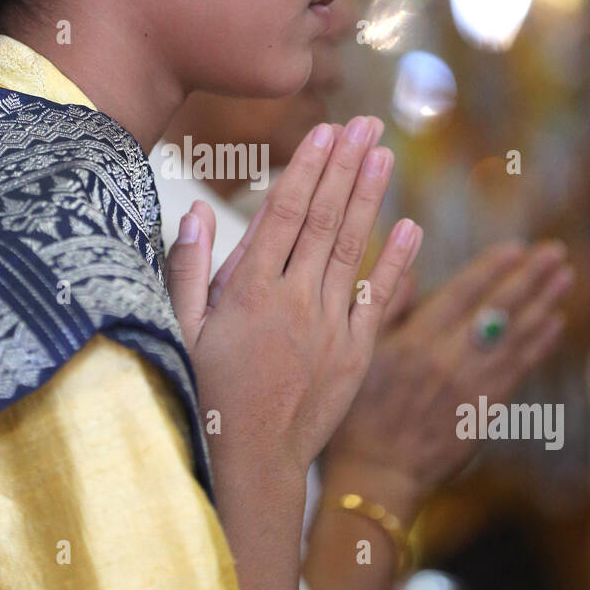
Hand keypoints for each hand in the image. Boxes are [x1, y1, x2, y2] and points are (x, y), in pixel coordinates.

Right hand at [165, 117, 422, 488]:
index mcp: (249, 293)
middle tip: (367, 123)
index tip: (325, 132)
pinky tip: (411, 226)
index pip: (283, 214)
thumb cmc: (204, 397)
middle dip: (346, 167)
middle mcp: (295, 302)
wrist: (250, 465)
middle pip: (324, 220)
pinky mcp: (354, 355)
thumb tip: (194, 211)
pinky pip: (380, 299)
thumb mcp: (179, 332)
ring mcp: (329, 328)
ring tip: (385, 153)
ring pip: (353, 250)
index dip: (307, 169)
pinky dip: (397, 262)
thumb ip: (188, 269)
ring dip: (370, 198)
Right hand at [323, 239, 573, 507]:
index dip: (491, 268)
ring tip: (565, 278)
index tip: (516, 246)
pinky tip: (553, 323)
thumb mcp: (356, 354)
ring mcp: (469, 388)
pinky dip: (538, 345)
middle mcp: (446, 360)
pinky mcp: (482, 412)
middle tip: (553, 251)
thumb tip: (406, 268)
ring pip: (514, 338)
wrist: (376, 477)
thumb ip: (384, 309)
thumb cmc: (355, 414)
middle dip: (528, 278)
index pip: (460, 294)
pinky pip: (517, 371)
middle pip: (496, 310)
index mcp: (412, 342)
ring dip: (543, 304)